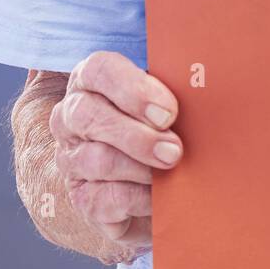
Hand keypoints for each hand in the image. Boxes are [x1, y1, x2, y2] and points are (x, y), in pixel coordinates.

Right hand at [49, 51, 181, 252]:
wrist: (157, 183)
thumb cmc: (165, 126)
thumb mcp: (169, 102)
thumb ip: (175, 90)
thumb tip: (198, 87)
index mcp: (92, 81)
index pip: (99, 70)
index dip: (134, 90)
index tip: (169, 112)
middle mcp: (72, 116)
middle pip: (89, 116)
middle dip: (137, 135)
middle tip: (174, 150)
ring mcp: (71, 158)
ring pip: (97, 160)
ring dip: (141, 168)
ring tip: (171, 170)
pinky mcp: (80, 197)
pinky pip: (104, 198)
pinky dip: (138, 198)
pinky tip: (159, 197)